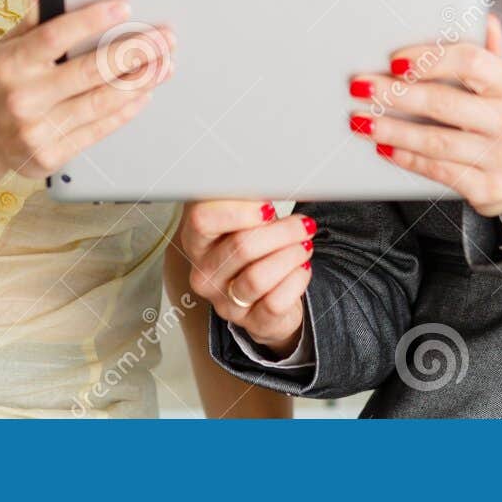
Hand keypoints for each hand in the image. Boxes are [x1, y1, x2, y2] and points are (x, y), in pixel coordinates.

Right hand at [0, 0, 173, 179]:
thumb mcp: (2, 47)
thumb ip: (31, 22)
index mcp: (9, 65)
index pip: (54, 37)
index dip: (91, 21)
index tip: (123, 7)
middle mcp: (22, 98)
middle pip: (89, 71)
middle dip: (134, 51)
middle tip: (163, 38)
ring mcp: (35, 131)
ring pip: (100, 102)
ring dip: (139, 81)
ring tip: (163, 63)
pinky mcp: (50, 156)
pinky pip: (97, 130)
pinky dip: (125, 110)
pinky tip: (144, 93)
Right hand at [180, 200, 315, 354]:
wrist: (268, 295)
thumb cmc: (255, 248)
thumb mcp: (244, 219)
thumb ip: (246, 199)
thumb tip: (268, 178)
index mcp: (196, 240)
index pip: (203, 220)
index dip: (239, 210)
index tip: (267, 205)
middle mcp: (204, 274)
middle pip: (241, 247)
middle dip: (281, 231)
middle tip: (303, 224)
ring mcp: (225, 302)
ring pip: (258, 277)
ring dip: (291, 255)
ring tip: (305, 244)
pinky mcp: (252, 323)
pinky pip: (276, 302)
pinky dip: (297, 279)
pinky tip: (303, 267)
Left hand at [349, 13, 501, 217]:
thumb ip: (489, 54)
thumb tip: (486, 20)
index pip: (471, 61)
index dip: (429, 59)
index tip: (394, 61)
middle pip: (444, 102)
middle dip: (395, 94)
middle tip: (361, 87)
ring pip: (435, 141)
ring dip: (392, 129)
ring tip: (362, 120)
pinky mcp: (488, 188)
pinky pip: (438, 170)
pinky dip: (406, 157)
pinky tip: (384, 147)